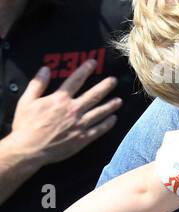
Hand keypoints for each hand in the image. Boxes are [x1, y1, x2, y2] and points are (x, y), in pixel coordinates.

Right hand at [5, 61, 121, 167]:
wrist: (30, 149)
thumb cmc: (26, 125)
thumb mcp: (26, 101)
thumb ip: (37, 84)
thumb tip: (45, 69)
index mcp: (60, 99)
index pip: (76, 80)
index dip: (85, 70)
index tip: (93, 63)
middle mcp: (73, 110)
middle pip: (94, 95)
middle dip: (105, 86)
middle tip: (113, 81)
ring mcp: (80, 124)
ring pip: (100, 112)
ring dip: (111, 105)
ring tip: (119, 100)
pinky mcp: (83, 138)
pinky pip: (99, 129)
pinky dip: (108, 123)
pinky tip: (114, 119)